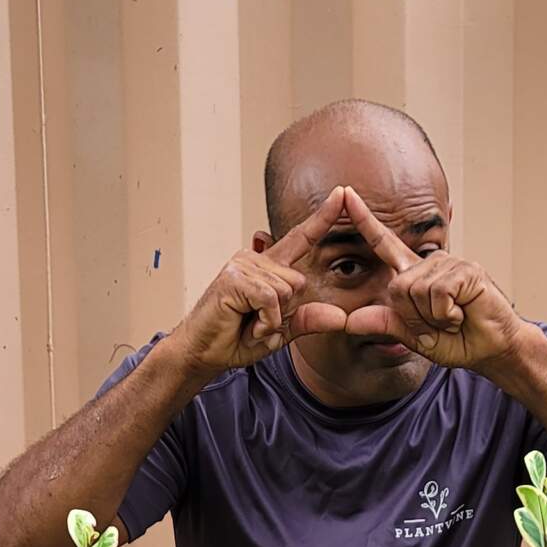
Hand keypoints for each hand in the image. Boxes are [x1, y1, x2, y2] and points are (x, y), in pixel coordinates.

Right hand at [172, 187, 353, 374]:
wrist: (204, 352)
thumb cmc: (237, 338)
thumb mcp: (281, 331)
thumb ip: (309, 320)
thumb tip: (341, 317)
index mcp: (270, 267)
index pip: (301, 238)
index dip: (323, 218)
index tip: (342, 193)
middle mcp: (256, 259)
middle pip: (298, 282)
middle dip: (285, 312)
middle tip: (257, 322)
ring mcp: (243, 265)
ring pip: (285, 292)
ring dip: (272, 319)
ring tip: (248, 322)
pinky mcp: (234, 278)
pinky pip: (270, 299)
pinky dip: (265, 320)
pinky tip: (245, 323)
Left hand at [332, 188, 528, 371]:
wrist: (492, 348)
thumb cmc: (457, 340)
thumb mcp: (414, 337)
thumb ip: (385, 324)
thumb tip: (348, 321)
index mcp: (414, 275)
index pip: (384, 243)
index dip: (365, 220)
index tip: (346, 194)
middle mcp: (429, 264)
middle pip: (398, 288)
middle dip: (415, 317)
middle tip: (440, 323)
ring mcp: (449, 263)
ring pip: (417, 291)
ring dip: (433, 317)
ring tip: (454, 318)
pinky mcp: (465, 270)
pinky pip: (438, 294)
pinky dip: (447, 314)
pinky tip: (462, 313)